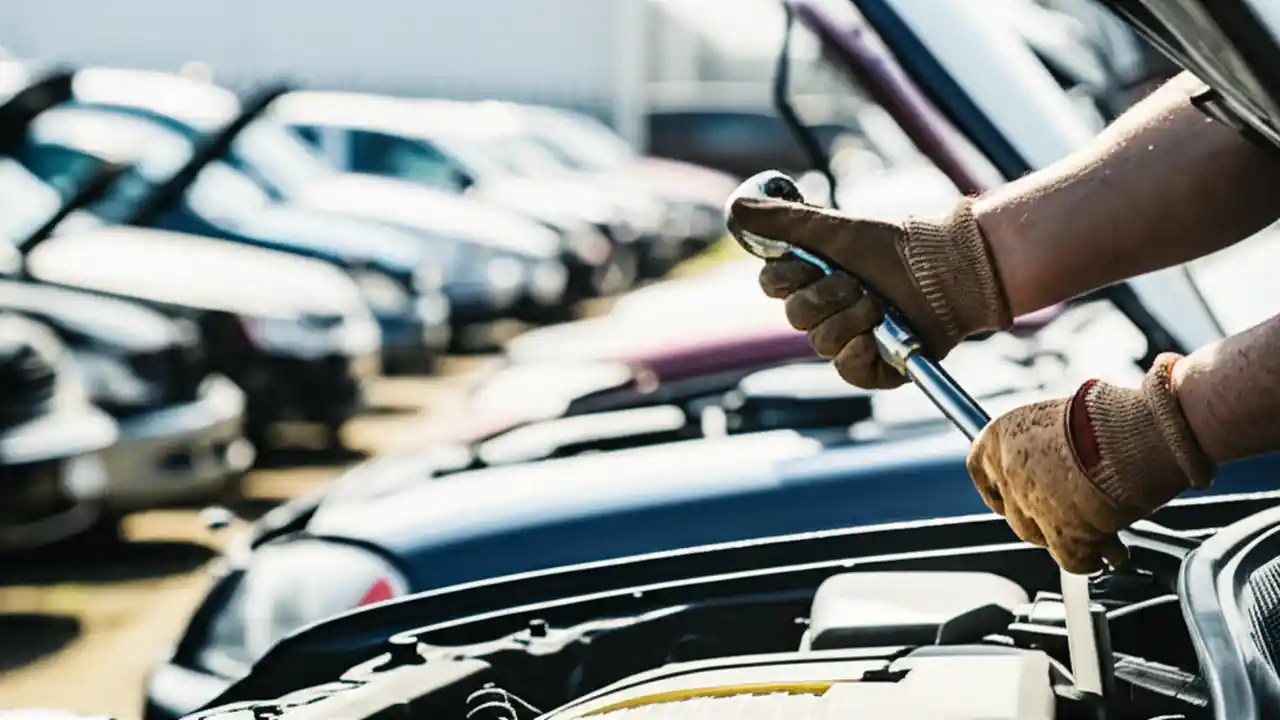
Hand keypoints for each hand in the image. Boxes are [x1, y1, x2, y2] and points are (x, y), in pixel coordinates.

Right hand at [733, 196, 1010, 388]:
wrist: (946, 269)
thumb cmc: (892, 245)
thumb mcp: (834, 228)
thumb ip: (784, 221)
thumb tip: (736, 206)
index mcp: (809, 282)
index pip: (772, 286)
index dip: (789, 276)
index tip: (813, 262)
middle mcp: (823, 314)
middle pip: (795, 316)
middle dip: (826, 295)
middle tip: (857, 282)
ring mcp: (847, 343)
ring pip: (821, 341)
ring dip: (851, 317)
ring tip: (879, 303)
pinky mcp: (872, 369)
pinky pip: (847, 371)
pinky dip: (860, 353)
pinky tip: (877, 335)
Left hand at [966, 355, 1213, 573]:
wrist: (1138, 433)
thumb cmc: (1108, 421)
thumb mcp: (1059, 423)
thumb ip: (1041, 450)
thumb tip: (1046, 468)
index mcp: (999, 437)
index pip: (981, 473)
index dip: (999, 490)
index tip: (1012, 497)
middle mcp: (1007, 471)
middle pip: (1013, 510)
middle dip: (1042, 517)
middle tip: (1069, 513)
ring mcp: (1031, 505)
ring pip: (1041, 536)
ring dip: (1070, 537)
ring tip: (1102, 534)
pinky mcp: (1062, 534)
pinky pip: (1072, 559)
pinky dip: (1090, 558)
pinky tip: (1110, 552)